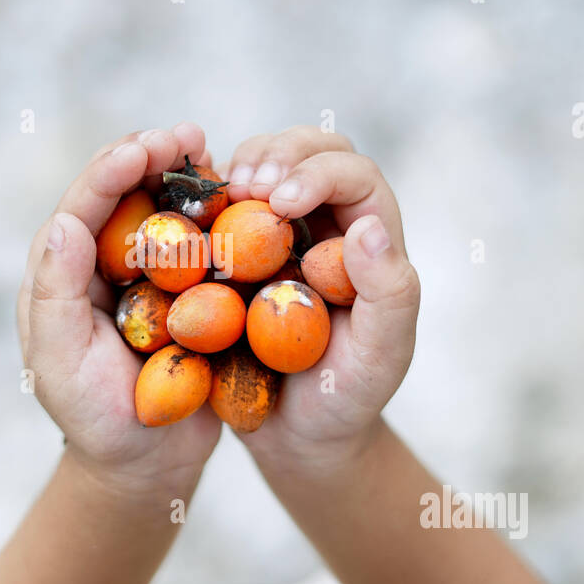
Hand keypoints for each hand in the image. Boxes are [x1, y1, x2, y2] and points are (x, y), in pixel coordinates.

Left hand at [17, 124, 222, 499]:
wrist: (144, 466)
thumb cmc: (94, 421)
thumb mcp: (61, 363)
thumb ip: (55, 295)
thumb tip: (63, 225)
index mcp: (64, 274)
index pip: (84, 207)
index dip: (113, 170)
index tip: (146, 147)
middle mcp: (103, 264)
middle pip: (125, 195)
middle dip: (153, 157)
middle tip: (189, 135)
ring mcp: (148, 277)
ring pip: (165, 211)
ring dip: (187, 176)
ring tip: (211, 149)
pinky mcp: (187, 294)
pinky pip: (203, 244)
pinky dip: (218, 214)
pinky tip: (242, 194)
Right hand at [219, 127, 420, 475]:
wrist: (300, 434)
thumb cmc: (346, 398)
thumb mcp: (381, 356)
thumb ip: (390, 294)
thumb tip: (369, 227)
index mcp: (370, 239)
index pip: (354, 175)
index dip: (317, 172)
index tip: (279, 201)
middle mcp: (331, 223)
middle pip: (315, 150)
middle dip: (280, 153)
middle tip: (248, 183)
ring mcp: (285, 232)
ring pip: (270, 163)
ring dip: (246, 164)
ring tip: (227, 191)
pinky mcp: (242, 247)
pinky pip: (228, 201)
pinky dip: (211, 195)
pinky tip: (194, 214)